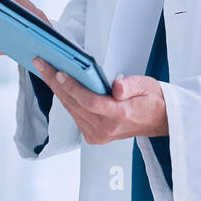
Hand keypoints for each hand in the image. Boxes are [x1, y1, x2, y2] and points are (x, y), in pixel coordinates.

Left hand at [31, 58, 168, 144]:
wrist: (158, 120)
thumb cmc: (152, 101)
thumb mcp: (146, 85)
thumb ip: (131, 86)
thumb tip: (116, 87)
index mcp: (119, 116)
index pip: (90, 101)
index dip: (73, 87)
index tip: (60, 72)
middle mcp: (105, 129)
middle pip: (74, 104)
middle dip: (55, 83)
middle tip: (42, 64)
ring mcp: (98, 134)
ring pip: (71, 110)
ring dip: (57, 89)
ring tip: (45, 70)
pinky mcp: (93, 135)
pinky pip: (74, 115)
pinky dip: (65, 99)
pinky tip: (58, 85)